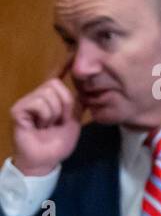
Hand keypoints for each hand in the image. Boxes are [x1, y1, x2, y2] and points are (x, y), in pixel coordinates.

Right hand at [10, 61, 80, 175]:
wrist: (46, 160)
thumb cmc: (57, 143)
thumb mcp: (74, 121)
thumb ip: (77, 105)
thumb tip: (86, 89)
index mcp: (50, 99)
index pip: (56, 78)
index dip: (63, 66)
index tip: (72, 54)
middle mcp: (37, 96)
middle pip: (56, 85)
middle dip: (65, 105)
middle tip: (59, 121)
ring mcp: (26, 102)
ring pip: (49, 94)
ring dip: (55, 113)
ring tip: (48, 125)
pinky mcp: (18, 109)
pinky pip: (39, 103)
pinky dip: (45, 116)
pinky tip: (40, 126)